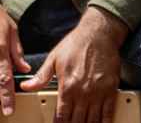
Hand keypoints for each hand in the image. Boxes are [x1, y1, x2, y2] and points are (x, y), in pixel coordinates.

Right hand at [0, 4, 29, 116]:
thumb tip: (25, 69)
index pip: (4, 78)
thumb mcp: (11, 30)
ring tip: (3, 95)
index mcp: (0, 50)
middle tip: (6, 105)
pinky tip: (0, 79)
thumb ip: (17, 51)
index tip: (9, 110)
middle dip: (0, 95)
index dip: (7, 96)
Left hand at [20, 5, 128, 122]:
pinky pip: (108, 112)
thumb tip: (26, 86)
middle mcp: (83, 92)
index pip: (61, 117)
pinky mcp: (111, 88)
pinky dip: (105, 122)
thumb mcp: (54, 58)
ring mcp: (98, 92)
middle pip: (76, 122)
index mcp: (67, 87)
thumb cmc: (77, 43)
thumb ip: (41, 76)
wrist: (99, 32)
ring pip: (92, 121)